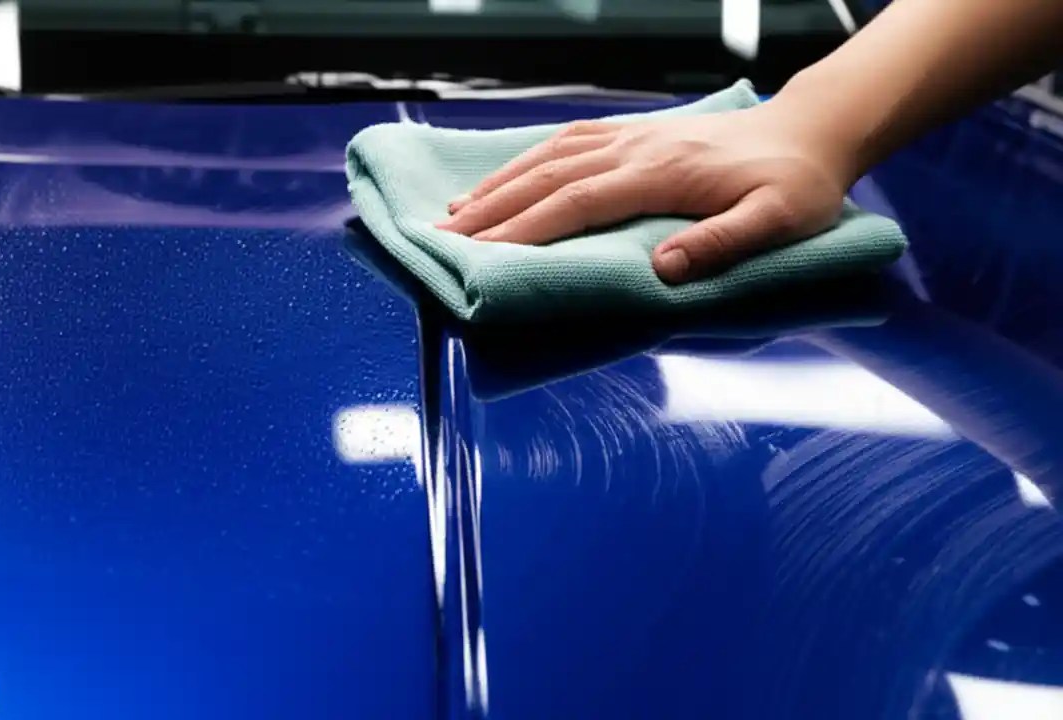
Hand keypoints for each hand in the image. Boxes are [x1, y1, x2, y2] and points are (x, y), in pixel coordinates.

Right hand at [435, 102, 856, 283]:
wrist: (810, 130)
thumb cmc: (797, 184)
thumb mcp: (779, 221)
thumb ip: (722, 245)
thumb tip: (661, 269)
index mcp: (663, 173)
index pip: (579, 200)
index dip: (527, 226)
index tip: (483, 249)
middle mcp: (636, 147)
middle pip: (549, 175)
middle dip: (493, 206)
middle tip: (444, 234)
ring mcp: (632, 136)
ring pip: (550, 154)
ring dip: (500, 182)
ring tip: (457, 209)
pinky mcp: (634, 133)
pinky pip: (567, 141)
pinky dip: (527, 160)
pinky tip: (505, 178)